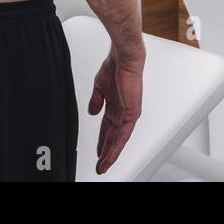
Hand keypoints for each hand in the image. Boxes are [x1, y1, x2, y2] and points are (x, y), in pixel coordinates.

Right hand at [87, 45, 143, 174]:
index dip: (102, 141)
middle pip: (113, 137)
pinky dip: (117, 146)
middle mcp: (122, 111)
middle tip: (100, 165)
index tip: (97, 152)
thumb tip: (92, 112)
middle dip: (106, 152)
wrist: (123, 58)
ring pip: (119, 139)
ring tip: (104, 165)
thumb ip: (96, 101)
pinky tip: (111, 154)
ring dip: (111, 153)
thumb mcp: (99, 87)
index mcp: (115, 106)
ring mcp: (128, 113)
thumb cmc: (114, 67)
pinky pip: (124, 134)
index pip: (107, 129)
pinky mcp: (132, 112)